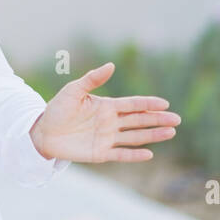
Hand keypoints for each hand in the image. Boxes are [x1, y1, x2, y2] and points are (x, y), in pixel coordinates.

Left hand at [30, 61, 179, 163]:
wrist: (42, 132)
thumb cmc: (57, 109)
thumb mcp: (73, 91)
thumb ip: (92, 79)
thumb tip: (111, 65)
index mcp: (106, 106)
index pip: (132, 104)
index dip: (148, 104)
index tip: (165, 103)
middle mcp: (111, 122)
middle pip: (139, 120)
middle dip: (158, 119)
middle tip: (177, 119)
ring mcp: (107, 138)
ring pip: (135, 137)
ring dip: (152, 135)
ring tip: (171, 133)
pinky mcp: (101, 153)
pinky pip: (121, 154)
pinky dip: (135, 155)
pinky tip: (149, 154)